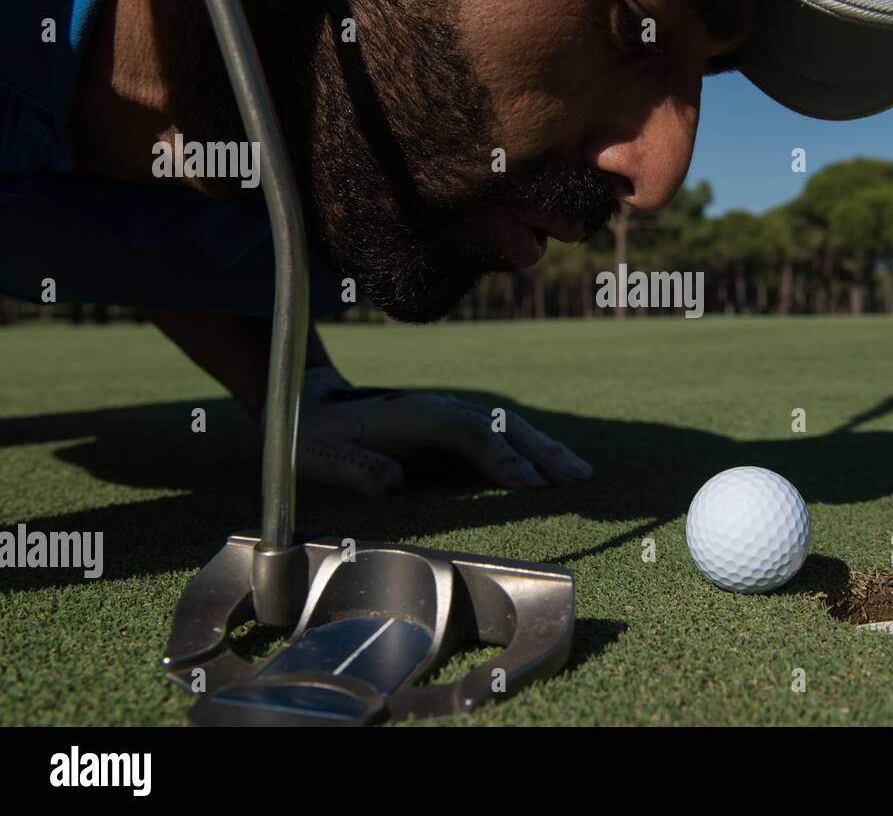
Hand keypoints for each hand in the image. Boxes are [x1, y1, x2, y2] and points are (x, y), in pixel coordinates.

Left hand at [294, 366, 592, 497]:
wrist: (311, 407)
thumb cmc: (315, 439)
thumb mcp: (319, 457)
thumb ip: (352, 469)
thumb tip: (390, 482)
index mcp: (411, 413)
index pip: (467, 430)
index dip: (499, 456)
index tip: (530, 485)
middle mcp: (440, 408)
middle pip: (500, 425)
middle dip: (541, 452)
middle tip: (578, 481)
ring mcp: (451, 414)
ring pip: (509, 428)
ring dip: (546, 450)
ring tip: (582, 476)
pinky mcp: (455, 428)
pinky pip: (503, 436)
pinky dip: (534, 450)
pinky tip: (556, 467)